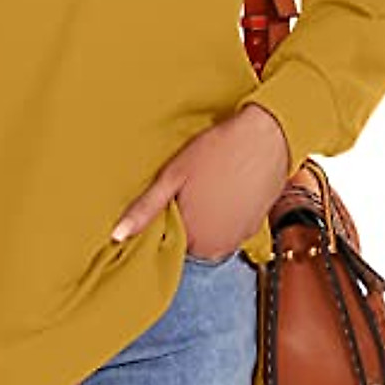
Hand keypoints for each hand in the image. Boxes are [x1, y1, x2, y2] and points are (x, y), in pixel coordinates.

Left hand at [109, 105, 290, 260]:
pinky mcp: (254, 228)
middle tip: (189, 186)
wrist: (267, 137)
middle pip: (188, 242)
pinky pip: (229, 229)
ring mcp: (238, 239)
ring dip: (205, 218)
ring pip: (209, 236)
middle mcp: (217, 247)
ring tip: (208, 185)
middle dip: (185, 219)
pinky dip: (224, 215)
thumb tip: (118, 235)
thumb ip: (145, 209)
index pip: (166, 242)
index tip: (170, 196)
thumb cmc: (218, 151)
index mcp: (193, 237)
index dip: (165, 217)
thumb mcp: (172, 176)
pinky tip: (225, 189)